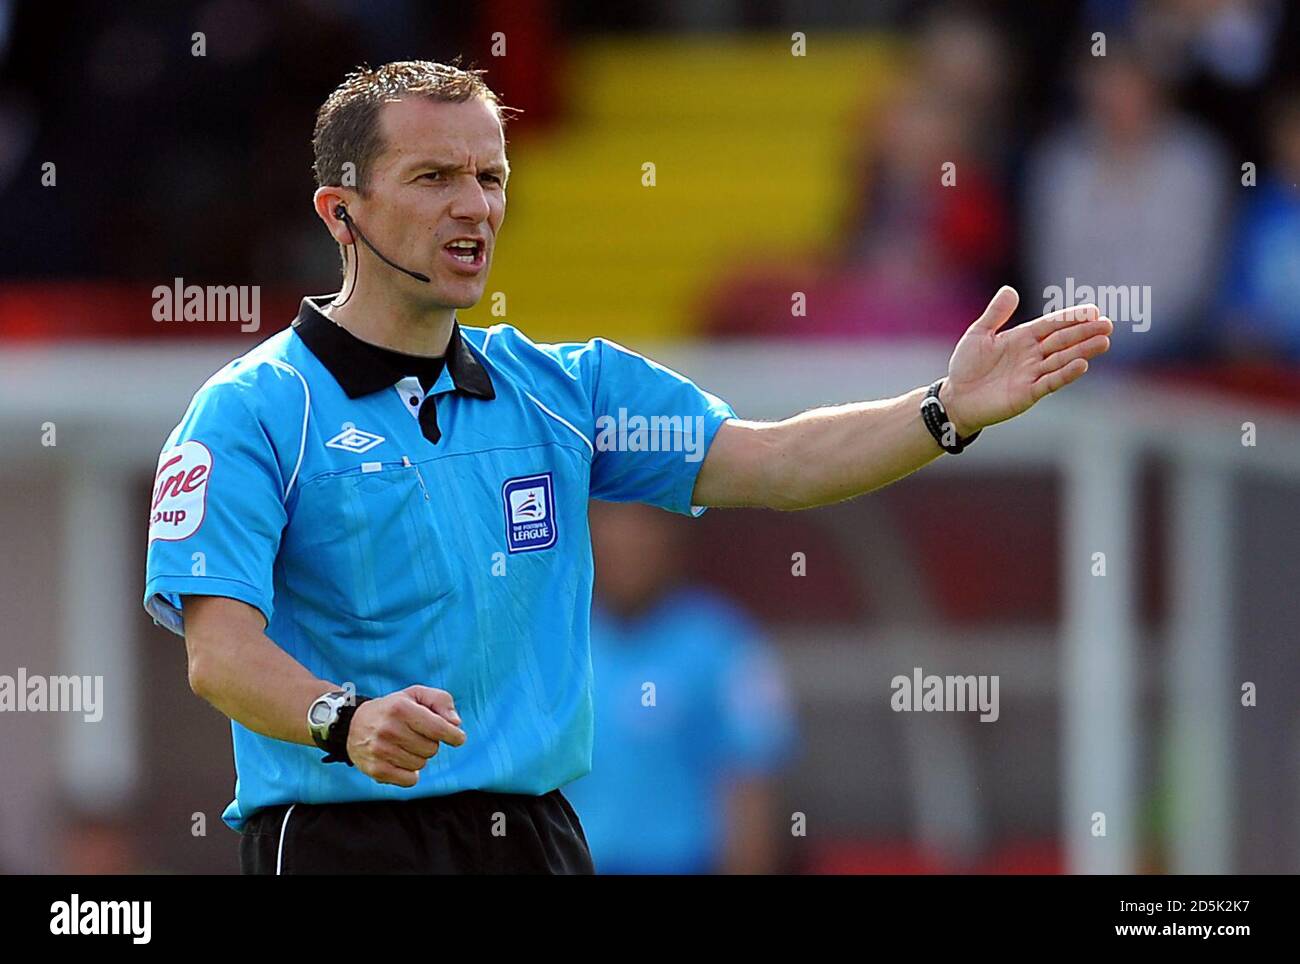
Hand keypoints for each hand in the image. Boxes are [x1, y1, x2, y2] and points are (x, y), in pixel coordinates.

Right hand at [347, 685, 465, 787]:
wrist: (352, 725)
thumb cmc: (392, 709)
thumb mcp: (415, 695)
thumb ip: (440, 701)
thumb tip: (455, 723)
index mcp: (401, 708)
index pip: (439, 728)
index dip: (454, 735)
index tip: (458, 738)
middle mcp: (389, 730)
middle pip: (432, 748)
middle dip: (430, 743)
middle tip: (416, 736)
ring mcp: (381, 751)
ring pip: (421, 764)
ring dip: (419, 757)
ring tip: (405, 746)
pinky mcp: (376, 770)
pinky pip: (410, 780)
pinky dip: (410, 774)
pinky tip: (401, 761)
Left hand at [941, 286, 1112, 436]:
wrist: (956, 398)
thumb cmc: (966, 366)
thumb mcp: (978, 334)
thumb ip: (996, 314)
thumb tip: (1010, 289)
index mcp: (1022, 338)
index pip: (1052, 325)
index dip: (1071, 318)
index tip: (1093, 310)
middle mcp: (1032, 355)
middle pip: (1062, 341)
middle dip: (1085, 333)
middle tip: (1108, 325)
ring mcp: (1032, 374)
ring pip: (1062, 360)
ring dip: (1083, 352)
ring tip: (1104, 342)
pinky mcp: (1028, 394)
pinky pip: (1050, 382)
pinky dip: (1066, 374)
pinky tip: (1082, 365)